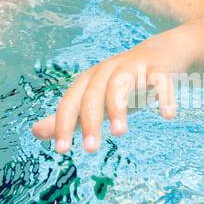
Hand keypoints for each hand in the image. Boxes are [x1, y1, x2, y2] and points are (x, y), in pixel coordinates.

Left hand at [31, 30, 194, 153]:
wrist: (164, 52)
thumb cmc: (125, 83)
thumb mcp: (96, 100)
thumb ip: (69, 117)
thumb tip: (35, 132)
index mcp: (90, 80)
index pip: (70, 102)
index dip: (63, 124)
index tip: (62, 151)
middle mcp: (108, 71)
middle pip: (93, 94)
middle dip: (90, 121)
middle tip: (90, 150)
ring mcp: (133, 67)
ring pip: (120, 84)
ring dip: (118, 106)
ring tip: (119, 132)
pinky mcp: (159, 67)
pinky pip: (160, 80)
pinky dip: (163, 96)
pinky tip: (168, 115)